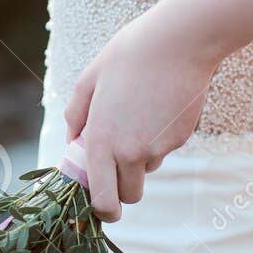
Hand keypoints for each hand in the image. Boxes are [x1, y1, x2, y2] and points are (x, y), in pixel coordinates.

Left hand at [62, 0, 218, 220]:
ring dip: (141, 158)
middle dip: (123, 188)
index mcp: (101, 141)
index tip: (104, 206)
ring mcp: (158, 148)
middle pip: (128, 196)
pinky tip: (158, 106)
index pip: (102, 199)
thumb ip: (76, 117)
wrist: (177, 42)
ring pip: (147, 170)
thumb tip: (73, 144)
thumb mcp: (89, 81)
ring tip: (139, 117)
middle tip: (121, 165)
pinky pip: (165, 149)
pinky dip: (160, 137)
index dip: (102, 210)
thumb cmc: (128, 56)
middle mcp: (129, 152)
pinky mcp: (179, 139)